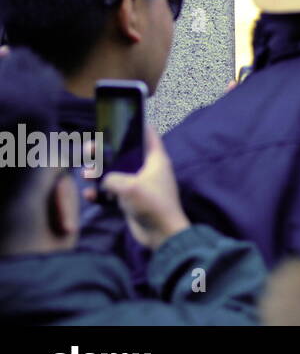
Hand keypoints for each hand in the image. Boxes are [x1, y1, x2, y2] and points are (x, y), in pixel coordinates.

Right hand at [84, 127, 190, 250]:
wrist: (161, 234)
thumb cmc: (151, 204)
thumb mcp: (129, 187)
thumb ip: (112, 178)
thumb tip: (103, 180)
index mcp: (155, 159)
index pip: (148, 134)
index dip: (135, 125)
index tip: (118, 119)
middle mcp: (148, 169)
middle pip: (125, 154)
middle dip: (106, 152)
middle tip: (89, 150)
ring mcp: (139, 184)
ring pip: (116, 172)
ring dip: (100, 172)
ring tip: (86, 173)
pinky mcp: (131, 200)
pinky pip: (112, 192)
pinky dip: (101, 192)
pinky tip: (89, 195)